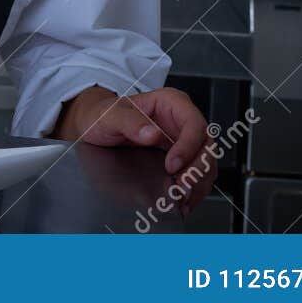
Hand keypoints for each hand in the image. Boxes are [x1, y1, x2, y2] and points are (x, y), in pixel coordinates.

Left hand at [52, 85, 215, 211]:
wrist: (95, 126)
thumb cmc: (103, 115)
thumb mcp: (110, 116)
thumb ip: (129, 122)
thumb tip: (153, 134)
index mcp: (171, 102)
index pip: (194, 124)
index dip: (188, 147)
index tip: (172, 166)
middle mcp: (182, 120)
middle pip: (206, 145)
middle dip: (198, 169)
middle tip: (181, 188)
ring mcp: (184, 139)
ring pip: (206, 162)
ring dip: (199, 183)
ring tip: (182, 198)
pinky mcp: (181, 157)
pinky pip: (197, 173)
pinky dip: (194, 189)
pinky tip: (183, 201)